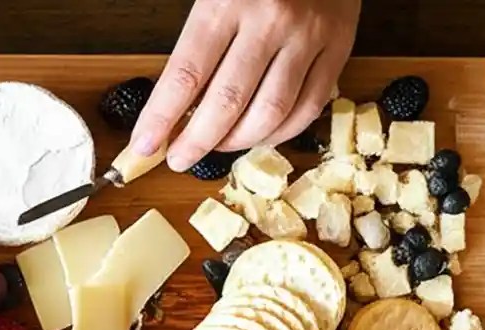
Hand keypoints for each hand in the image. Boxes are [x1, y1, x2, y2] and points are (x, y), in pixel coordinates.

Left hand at [133, 0, 359, 171]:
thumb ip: (195, 43)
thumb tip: (173, 106)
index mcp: (226, 2)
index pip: (186, 75)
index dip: (161, 118)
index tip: (145, 145)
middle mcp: (269, 21)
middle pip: (227, 102)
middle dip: (196, 141)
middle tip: (178, 158)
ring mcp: (308, 37)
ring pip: (270, 113)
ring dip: (238, 142)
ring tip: (217, 146)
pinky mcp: (339, 48)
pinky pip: (309, 107)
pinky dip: (281, 132)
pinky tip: (260, 135)